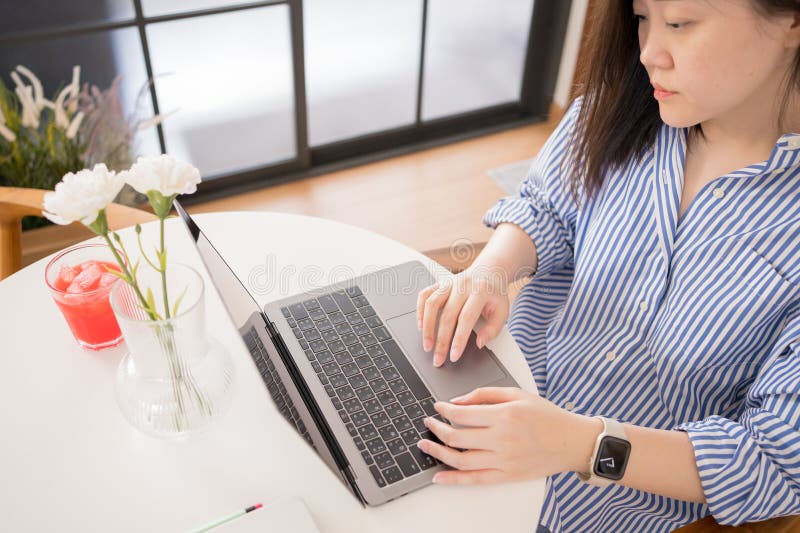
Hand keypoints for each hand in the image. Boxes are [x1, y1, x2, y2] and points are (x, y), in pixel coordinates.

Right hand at [416, 267, 509, 366]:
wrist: (489, 271)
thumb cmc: (495, 294)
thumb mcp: (503, 310)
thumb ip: (493, 328)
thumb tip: (480, 343)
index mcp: (480, 291)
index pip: (466, 318)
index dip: (459, 339)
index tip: (454, 355)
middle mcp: (463, 285)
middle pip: (447, 315)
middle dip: (441, 341)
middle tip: (438, 359)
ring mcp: (449, 282)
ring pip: (432, 304)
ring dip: (428, 328)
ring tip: (427, 345)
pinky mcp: (439, 282)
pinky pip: (424, 295)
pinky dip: (420, 311)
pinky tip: (421, 326)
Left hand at [416, 387, 601, 484]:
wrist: (572, 441)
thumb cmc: (546, 415)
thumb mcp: (517, 394)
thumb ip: (485, 394)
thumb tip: (458, 400)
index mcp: (504, 416)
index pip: (462, 414)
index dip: (444, 410)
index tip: (437, 407)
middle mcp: (502, 439)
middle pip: (457, 437)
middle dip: (436, 430)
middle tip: (427, 425)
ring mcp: (504, 460)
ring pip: (461, 460)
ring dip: (438, 453)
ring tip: (425, 446)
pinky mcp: (507, 476)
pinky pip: (475, 480)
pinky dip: (454, 480)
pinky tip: (439, 476)